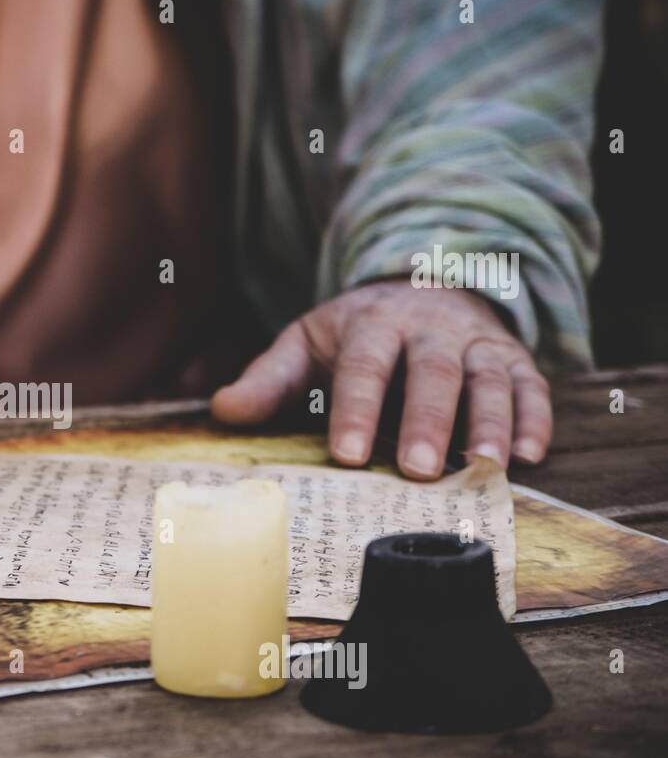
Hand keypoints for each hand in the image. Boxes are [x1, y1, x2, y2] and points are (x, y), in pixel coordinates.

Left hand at [211, 283, 551, 478]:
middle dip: (429, 421)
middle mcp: (429, 329)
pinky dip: (535, 418)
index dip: (357, 410)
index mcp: (372, 324)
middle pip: (434, 372)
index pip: (363, 366)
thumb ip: (267, 379)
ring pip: (489, 379)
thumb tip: (222, 410)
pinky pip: (530, 385)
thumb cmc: (354, 334)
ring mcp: (476, 343)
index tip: (348, 455)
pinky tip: (530, 455)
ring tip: (488, 467)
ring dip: (492, 422)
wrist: (420, 287)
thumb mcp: (305, 344)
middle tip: (419, 471)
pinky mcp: (512, 358)